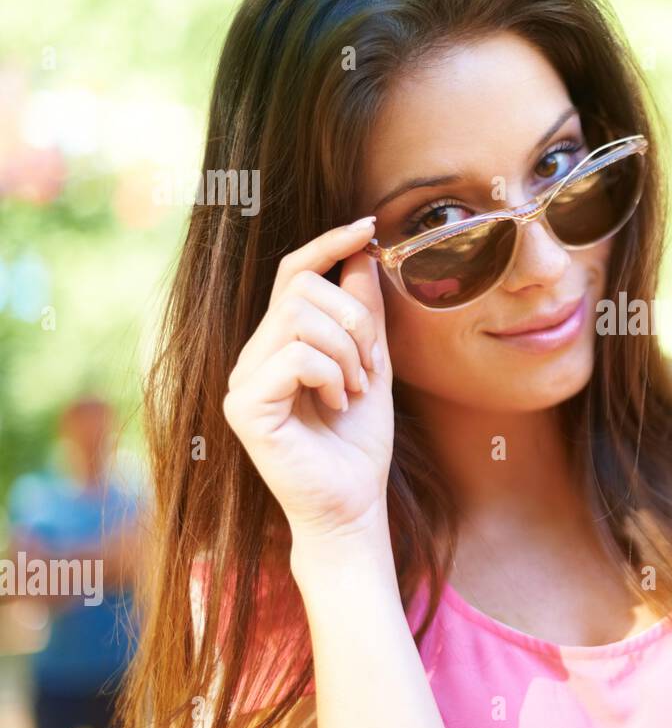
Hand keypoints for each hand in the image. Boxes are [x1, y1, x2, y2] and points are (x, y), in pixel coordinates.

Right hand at [222, 217, 392, 542]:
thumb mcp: (372, 362)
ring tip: (355, 390)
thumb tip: (361, 253)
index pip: (293, 272)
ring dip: (348, 351)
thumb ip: (364, 311)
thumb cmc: (359, 440)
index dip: (327, 243)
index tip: (368, 226)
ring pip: (300, 318)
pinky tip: (338, 404)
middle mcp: (253, 355)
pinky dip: (331, 374)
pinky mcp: (246, 407)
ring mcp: (243, 380)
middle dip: (354, 322)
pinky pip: (294, 356)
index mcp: (280, 341)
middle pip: (303, 290)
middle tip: (370, 369)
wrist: (354, 502)